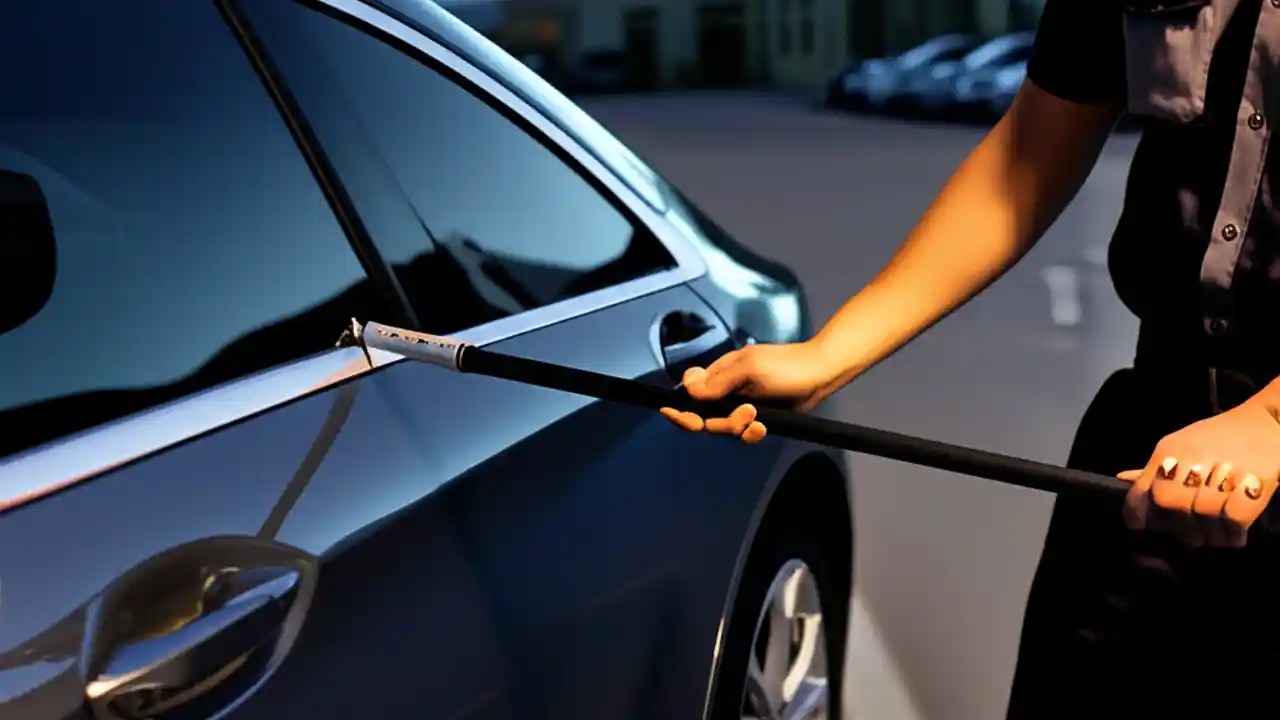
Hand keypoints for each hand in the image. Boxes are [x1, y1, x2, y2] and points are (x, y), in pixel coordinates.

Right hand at [659, 341, 842, 442]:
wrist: (821, 375)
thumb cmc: (785, 366)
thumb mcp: (749, 369)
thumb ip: (718, 381)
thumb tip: (687, 388)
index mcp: (719, 375)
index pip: (688, 394)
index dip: (680, 409)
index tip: (680, 417)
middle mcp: (726, 393)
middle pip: (704, 418)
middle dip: (719, 422)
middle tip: (745, 413)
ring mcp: (741, 407)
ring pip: (724, 429)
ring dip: (738, 427)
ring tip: (757, 417)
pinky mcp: (757, 420)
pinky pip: (744, 435)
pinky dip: (752, 434)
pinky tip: (763, 428)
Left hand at [1117, 399, 1279, 547]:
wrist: (1270, 420)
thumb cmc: (1221, 436)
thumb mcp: (1180, 445)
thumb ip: (1154, 467)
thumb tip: (1123, 479)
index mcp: (1168, 452)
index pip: (1140, 491)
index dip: (1137, 514)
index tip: (1142, 527)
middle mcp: (1189, 462)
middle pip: (1169, 506)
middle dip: (1178, 528)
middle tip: (1191, 535)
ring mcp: (1221, 474)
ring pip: (1201, 518)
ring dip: (1208, 535)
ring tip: (1216, 533)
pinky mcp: (1251, 486)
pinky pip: (1233, 522)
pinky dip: (1233, 535)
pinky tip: (1235, 533)